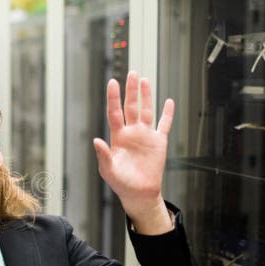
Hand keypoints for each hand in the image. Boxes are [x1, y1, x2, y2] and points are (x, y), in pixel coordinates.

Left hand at [92, 72, 174, 230]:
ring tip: (144, 80)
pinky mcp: (158, 142)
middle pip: (131, 106)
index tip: (113, 82)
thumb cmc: (120, 182)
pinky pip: (164, 125)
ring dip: (146, 96)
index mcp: (118, 137)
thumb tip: (96, 140)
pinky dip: (167, 114)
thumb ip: (103, 154)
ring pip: (147, 111)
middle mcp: (131, 132)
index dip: (113, 98)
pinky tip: (168, 101)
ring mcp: (145, 136)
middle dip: (131, 90)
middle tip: (131, 73)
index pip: (115, 112)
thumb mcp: (108, 169)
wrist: (138, 193)